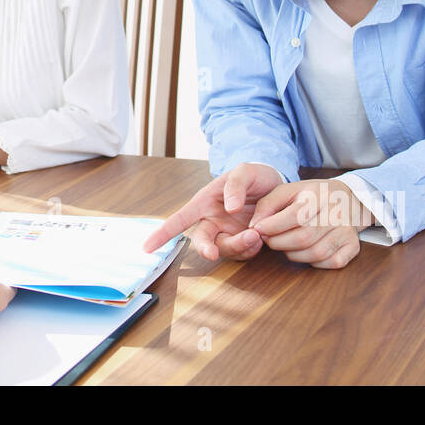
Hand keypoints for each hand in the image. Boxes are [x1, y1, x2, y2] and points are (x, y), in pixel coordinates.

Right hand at [142, 162, 284, 260]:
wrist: (277, 185)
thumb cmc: (254, 176)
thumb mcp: (245, 171)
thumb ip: (236, 185)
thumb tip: (230, 206)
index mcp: (204, 203)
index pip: (179, 219)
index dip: (162, 234)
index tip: (147, 248)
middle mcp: (213, 221)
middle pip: (201, 241)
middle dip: (206, 249)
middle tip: (213, 253)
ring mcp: (228, 233)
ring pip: (224, 250)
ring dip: (238, 246)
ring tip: (256, 233)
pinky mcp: (243, 242)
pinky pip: (242, 253)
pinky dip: (251, 249)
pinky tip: (260, 237)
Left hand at [249, 179, 372, 269]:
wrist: (347, 198)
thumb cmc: (311, 196)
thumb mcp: (288, 191)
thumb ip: (268, 204)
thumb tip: (254, 226)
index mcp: (320, 195)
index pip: (295, 216)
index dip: (272, 226)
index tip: (258, 229)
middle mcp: (337, 213)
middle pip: (304, 237)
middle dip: (279, 243)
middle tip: (268, 240)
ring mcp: (347, 231)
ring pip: (316, 253)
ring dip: (293, 254)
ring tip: (284, 245)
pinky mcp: (353, 246)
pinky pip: (331, 262)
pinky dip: (314, 262)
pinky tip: (304, 252)